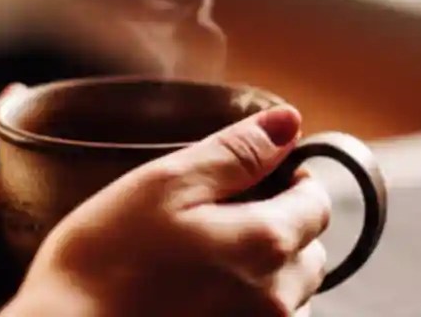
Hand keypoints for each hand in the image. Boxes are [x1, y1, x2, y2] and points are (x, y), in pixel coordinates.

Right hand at [2, 105, 331, 316]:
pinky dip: (242, 310)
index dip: (289, 180)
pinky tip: (195, 301)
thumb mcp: (163, 184)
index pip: (317, 203)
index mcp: (267, 243)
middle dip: (278, 228)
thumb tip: (288, 123)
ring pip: (290, 297)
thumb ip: (235, 152)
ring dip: (263, 276)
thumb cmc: (102, 261)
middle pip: (308, 252)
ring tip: (200, 267)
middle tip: (214, 220)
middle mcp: (277, 301)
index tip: (250, 176)